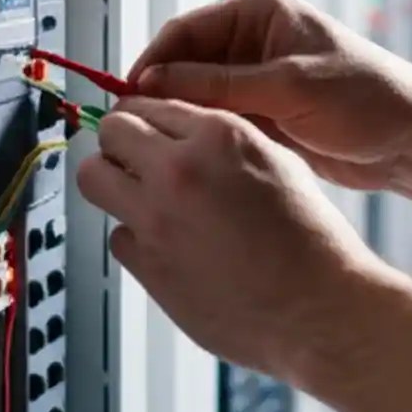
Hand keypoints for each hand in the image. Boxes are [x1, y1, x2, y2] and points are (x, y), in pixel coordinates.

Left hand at [76, 97, 382, 375]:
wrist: (318, 308)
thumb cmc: (312, 240)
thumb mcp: (279, 161)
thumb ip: (225, 140)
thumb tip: (184, 133)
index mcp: (219, 135)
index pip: (148, 103)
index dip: (146, 117)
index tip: (146, 129)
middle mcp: (180, 169)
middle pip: (110, 132)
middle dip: (121, 142)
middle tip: (136, 159)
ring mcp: (157, 219)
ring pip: (93, 178)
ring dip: (114, 183)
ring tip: (144, 199)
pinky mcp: (148, 265)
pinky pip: (118, 236)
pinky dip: (138, 238)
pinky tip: (173, 247)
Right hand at [128, 0, 411, 189]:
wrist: (410, 141)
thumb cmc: (365, 97)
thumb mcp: (290, 86)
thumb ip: (221, 84)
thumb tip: (153, 81)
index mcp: (262, 14)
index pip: (187, 30)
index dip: (154, 60)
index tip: (129, 94)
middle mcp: (255, 41)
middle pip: (186, 63)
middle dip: (162, 92)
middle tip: (135, 127)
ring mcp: (259, 79)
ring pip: (199, 96)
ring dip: (182, 117)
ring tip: (158, 146)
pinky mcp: (265, 114)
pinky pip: (220, 121)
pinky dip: (205, 135)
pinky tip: (190, 156)